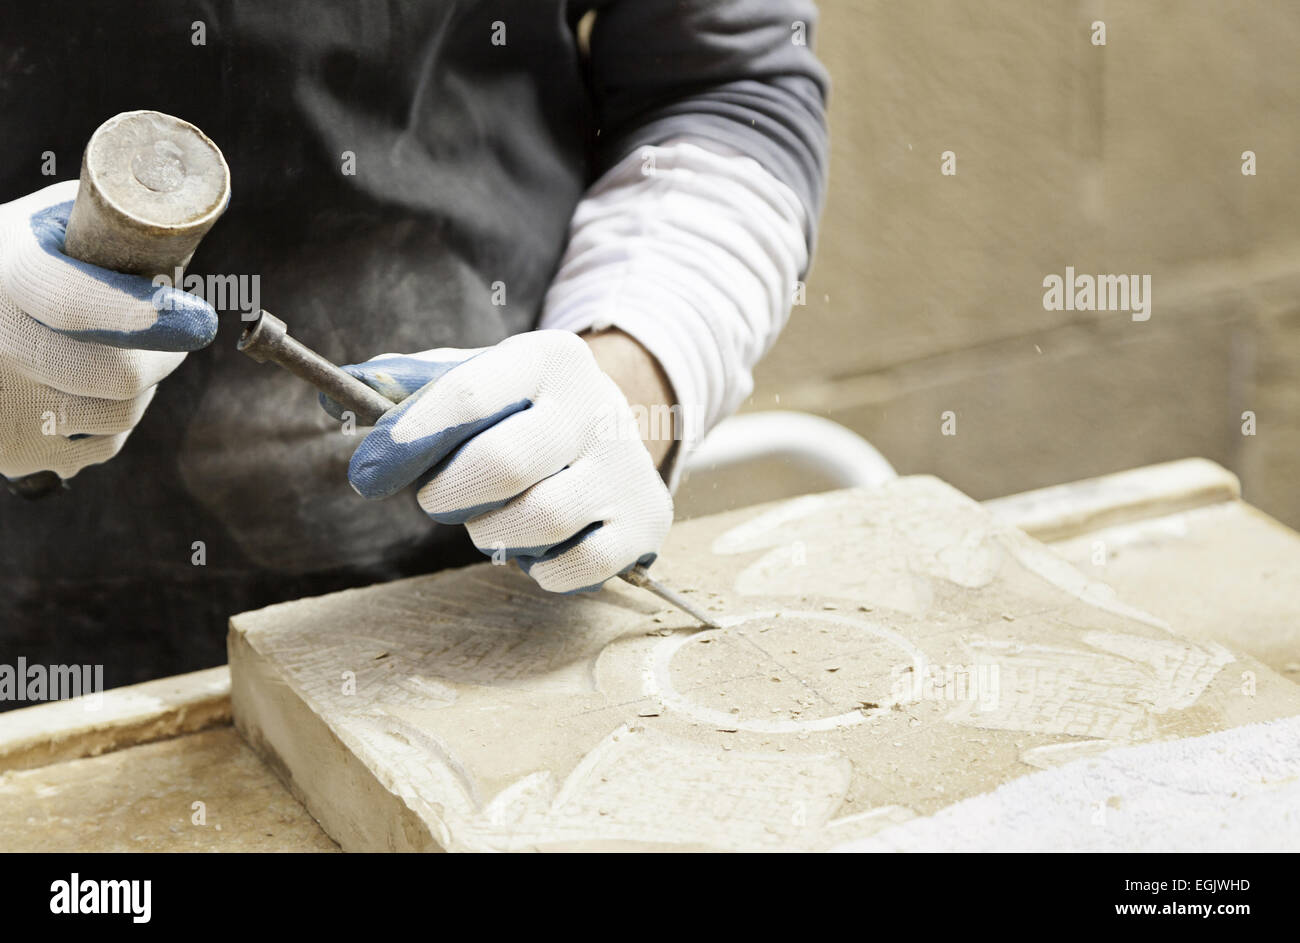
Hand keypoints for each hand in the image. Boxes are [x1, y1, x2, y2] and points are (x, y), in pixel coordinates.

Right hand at [0, 181, 216, 478]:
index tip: (199, 320)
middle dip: (162, 354)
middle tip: (174, 336)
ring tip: (114, 354)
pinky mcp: (12, 451)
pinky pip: (102, 445)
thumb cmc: (13, 264)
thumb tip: (184, 239)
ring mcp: (3, 404)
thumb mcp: (44, 224)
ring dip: (138, 387)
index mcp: (6, 275)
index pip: (74, 303)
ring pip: (120, 412)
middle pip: (117, 374)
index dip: (144, 315)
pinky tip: (87, 390)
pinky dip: (111, 420)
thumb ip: (109, 228)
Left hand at [324, 330, 673, 592]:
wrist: (617, 432)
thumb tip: (339, 390)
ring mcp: (625, 467)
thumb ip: (411, 385)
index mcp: (549, 358)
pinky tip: (536, 548)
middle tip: (437, 499)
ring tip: (492, 518)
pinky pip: (577, 566)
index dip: (409, 438)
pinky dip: (541, 569)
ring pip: (538, 520)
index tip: (369, 471)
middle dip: (450, 493)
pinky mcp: (645, 521)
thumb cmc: (524, 411)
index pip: (469, 395)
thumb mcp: (478, 377)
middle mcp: (596, 407)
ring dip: (493, 532)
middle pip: (503, 464)